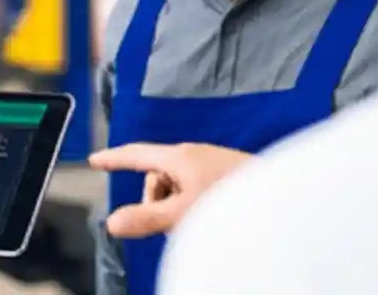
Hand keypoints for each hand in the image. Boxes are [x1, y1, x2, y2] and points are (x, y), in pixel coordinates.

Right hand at [88, 143, 253, 237]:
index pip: (136, 154)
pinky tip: (207, 218)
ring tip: (194, 224)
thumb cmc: (233, 200)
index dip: (113, 158)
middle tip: (170, 224)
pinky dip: (192, 203)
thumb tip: (113, 222)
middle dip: (155, 201)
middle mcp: (193, 155)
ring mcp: (211, 163)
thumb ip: (147, 218)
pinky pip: (195, 186)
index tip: (96, 159)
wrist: (280, 198)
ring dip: (176, 205)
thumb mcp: (183, 214)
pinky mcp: (226, 173)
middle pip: (157, 177)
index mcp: (178, 157)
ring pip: (177, 184)